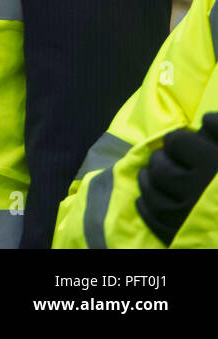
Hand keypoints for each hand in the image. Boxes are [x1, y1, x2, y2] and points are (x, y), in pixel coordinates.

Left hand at [135, 112, 217, 245]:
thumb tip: (206, 119)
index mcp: (211, 166)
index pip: (177, 142)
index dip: (180, 140)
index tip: (184, 143)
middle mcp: (194, 191)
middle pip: (160, 168)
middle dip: (161, 159)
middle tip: (167, 158)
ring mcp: (185, 218)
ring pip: (152, 194)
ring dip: (148, 180)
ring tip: (151, 174)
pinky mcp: (181, 238)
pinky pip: (154, 221)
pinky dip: (146, 208)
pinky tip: (145, 199)